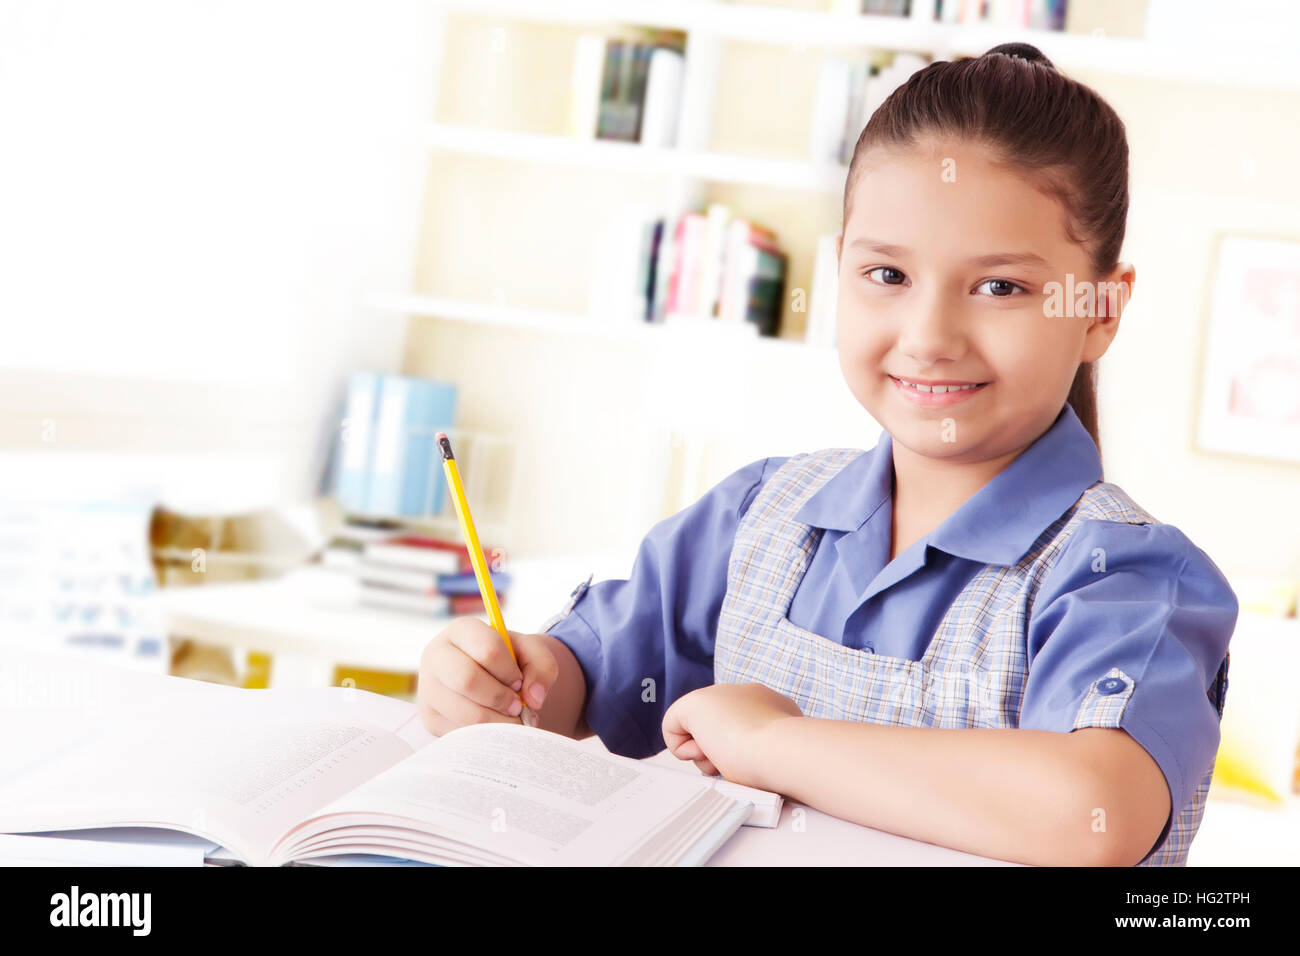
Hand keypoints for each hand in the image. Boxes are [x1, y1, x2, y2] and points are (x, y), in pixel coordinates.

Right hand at [417, 618, 556, 734]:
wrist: (491, 679)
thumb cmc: (511, 662)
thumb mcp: (532, 653)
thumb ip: (543, 667)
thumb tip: (534, 698)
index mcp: (461, 631)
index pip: (487, 649)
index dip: (509, 670)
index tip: (518, 680)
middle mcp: (436, 656)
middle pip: (467, 680)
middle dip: (500, 697)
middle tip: (516, 705)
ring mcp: (429, 688)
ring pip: (464, 712)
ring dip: (497, 721)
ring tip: (511, 718)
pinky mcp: (430, 718)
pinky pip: (460, 734)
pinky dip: (486, 736)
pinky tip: (496, 728)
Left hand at [661, 682, 802, 788]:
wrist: (780, 750)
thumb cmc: (786, 761)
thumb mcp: (780, 752)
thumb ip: (766, 749)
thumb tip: (752, 761)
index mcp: (770, 703)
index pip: (742, 727)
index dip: (742, 750)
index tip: (754, 760)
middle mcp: (744, 694)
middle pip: (719, 729)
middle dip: (723, 751)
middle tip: (739, 762)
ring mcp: (719, 695)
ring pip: (699, 732)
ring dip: (708, 754)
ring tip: (727, 757)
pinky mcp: (692, 703)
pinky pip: (673, 729)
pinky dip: (684, 749)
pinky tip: (706, 751)